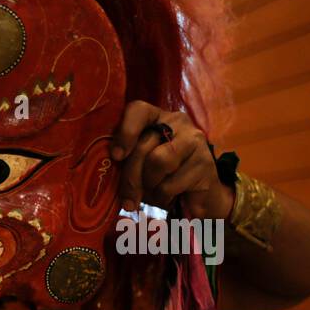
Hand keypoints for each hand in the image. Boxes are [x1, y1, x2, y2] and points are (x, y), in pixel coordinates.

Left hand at [109, 101, 234, 219]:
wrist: (198, 196)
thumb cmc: (161, 179)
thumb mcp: (139, 167)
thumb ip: (125, 161)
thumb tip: (104, 170)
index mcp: (156, 118)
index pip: (138, 110)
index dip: (124, 132)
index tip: (116, 156)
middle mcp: (177, 122)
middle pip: (143, 146)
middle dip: (130, 178)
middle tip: (127, 200)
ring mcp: (193, 139)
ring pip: (158, 162)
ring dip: (150, 186)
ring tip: (155, 192)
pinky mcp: (205, 161)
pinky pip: (171, 183)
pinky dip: (164, 196)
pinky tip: (170, 196)